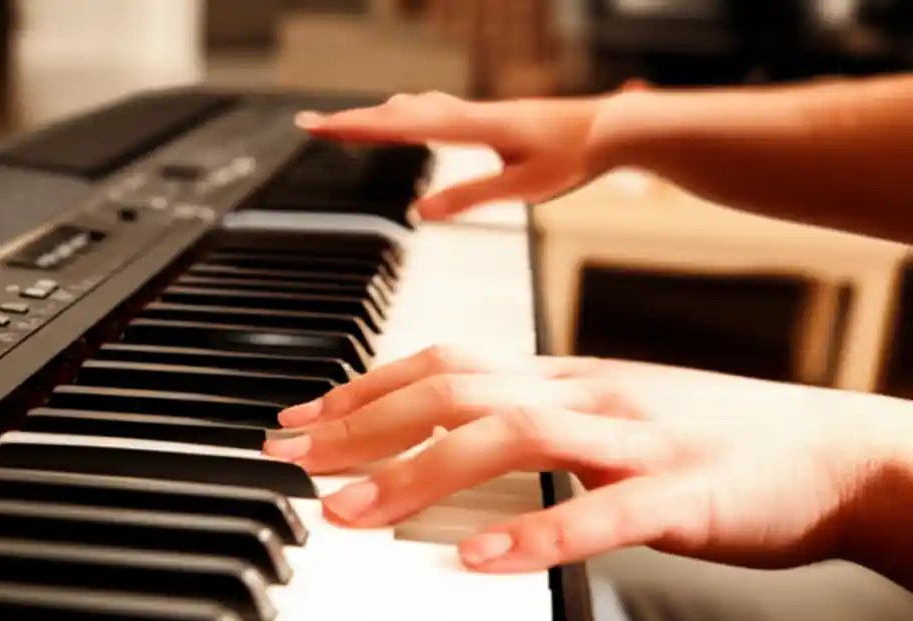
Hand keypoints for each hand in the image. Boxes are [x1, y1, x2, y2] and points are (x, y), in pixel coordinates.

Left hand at [262, 346, 912, 586]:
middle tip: (293, 456)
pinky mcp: (683, 496)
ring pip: (513, 438)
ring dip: (420, 474)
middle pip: (457, 390)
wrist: (836, 452)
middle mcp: (590, 394)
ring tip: (353, 511)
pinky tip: (476, 559)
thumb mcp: (608, 417)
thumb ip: (533, 423)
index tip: (303, 418)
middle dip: (364, 424)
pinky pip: (601, 513)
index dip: (366, 388)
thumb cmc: (714, 440)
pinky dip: (533, 532)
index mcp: (569, 377)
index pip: (448, 363)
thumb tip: (448, 444)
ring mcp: (636, 440)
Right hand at [296, 91, 613, 219]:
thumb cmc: (572, 156)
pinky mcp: (485, 117)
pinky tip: (404, 115)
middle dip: (350, 122)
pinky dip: (402, 114)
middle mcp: (465, 113)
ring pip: (411, 109)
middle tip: (309, 125)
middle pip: (395, 115)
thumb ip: (468, 197)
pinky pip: (430, 111)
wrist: (611, 127)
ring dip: (374, 117)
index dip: (355, 127)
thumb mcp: (520, 187)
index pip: (398, 126)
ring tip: (343, 124)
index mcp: (469, 127)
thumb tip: (420, 212)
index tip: (317, 126)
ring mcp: (474, 112)